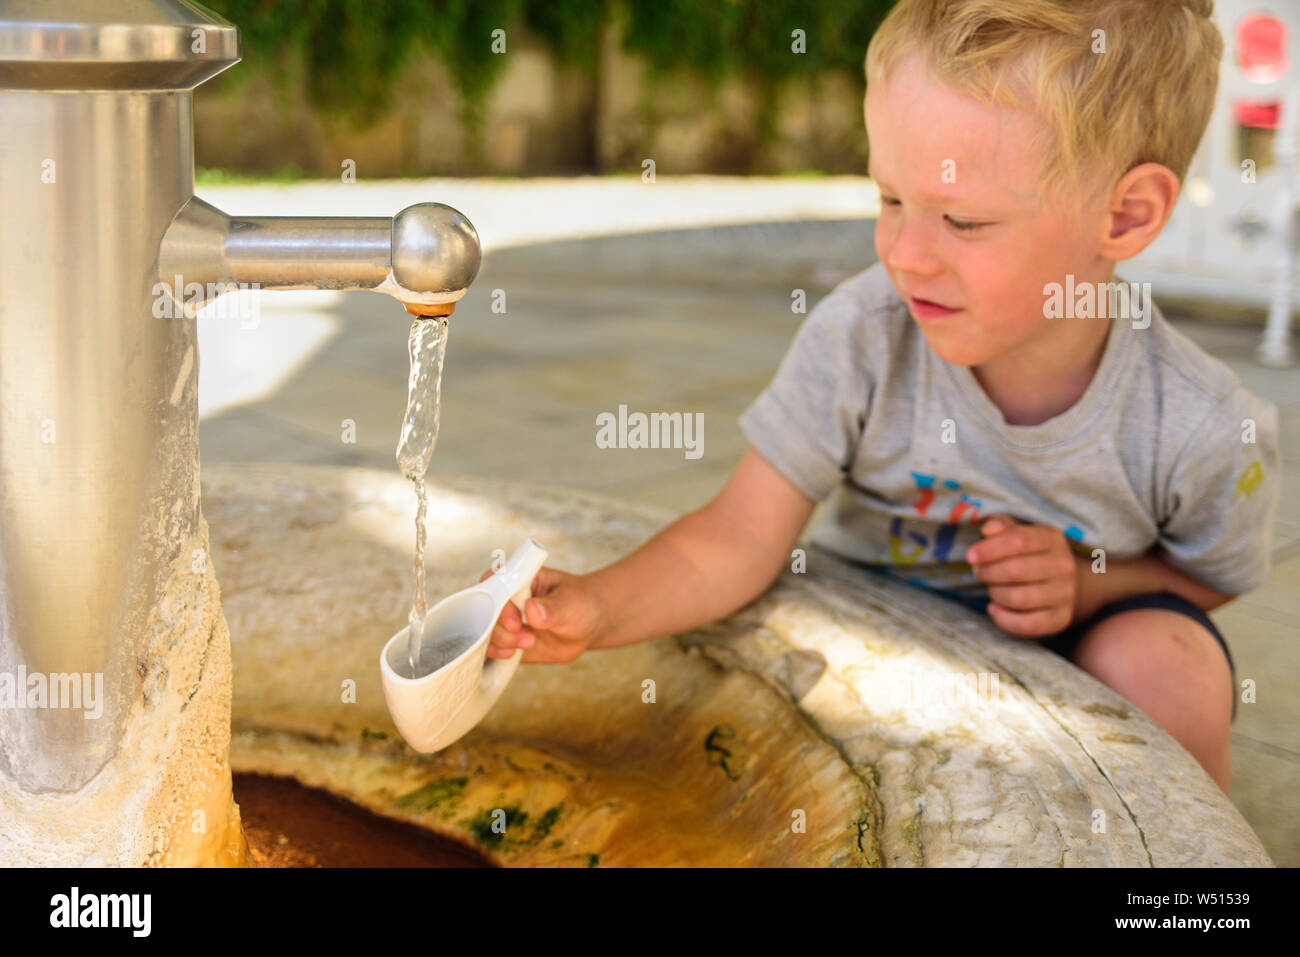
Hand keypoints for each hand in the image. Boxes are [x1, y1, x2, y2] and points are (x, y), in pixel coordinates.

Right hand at [478, 565, 607, 663]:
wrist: (590, 624)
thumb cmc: (581, 603)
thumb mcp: (572, 603)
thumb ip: (552, 607)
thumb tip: (533, 609)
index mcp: (519, 577)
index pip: (494, 582)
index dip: (498, 602)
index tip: (516, 620)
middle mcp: (507, 597)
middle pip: (484, 610)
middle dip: (500, 628)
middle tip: (527, 637)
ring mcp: (505, 620)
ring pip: (484, 631)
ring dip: (500, 642)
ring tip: (529, 643)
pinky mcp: (507, 640)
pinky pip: (490, 648)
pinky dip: (495, 654)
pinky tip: (511, 655)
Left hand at [964, 514, 1077, 636]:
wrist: (1059, 581)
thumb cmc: (1029, 553)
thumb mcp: (1018, 532)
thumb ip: (1001, 526)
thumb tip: (988, 529)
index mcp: (1052, 539)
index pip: (1019, 540)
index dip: (990, 548)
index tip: (970, 556)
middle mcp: (1064, 566)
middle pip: (1016, 570)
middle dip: (988, 572)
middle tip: (978, 572)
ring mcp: (1065, 594)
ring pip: (1018, 598)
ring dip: (995, 593)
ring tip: (992, 588)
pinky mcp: (1060, 618)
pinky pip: (1026, 625)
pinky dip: (1003, 619)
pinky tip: (994, 609)